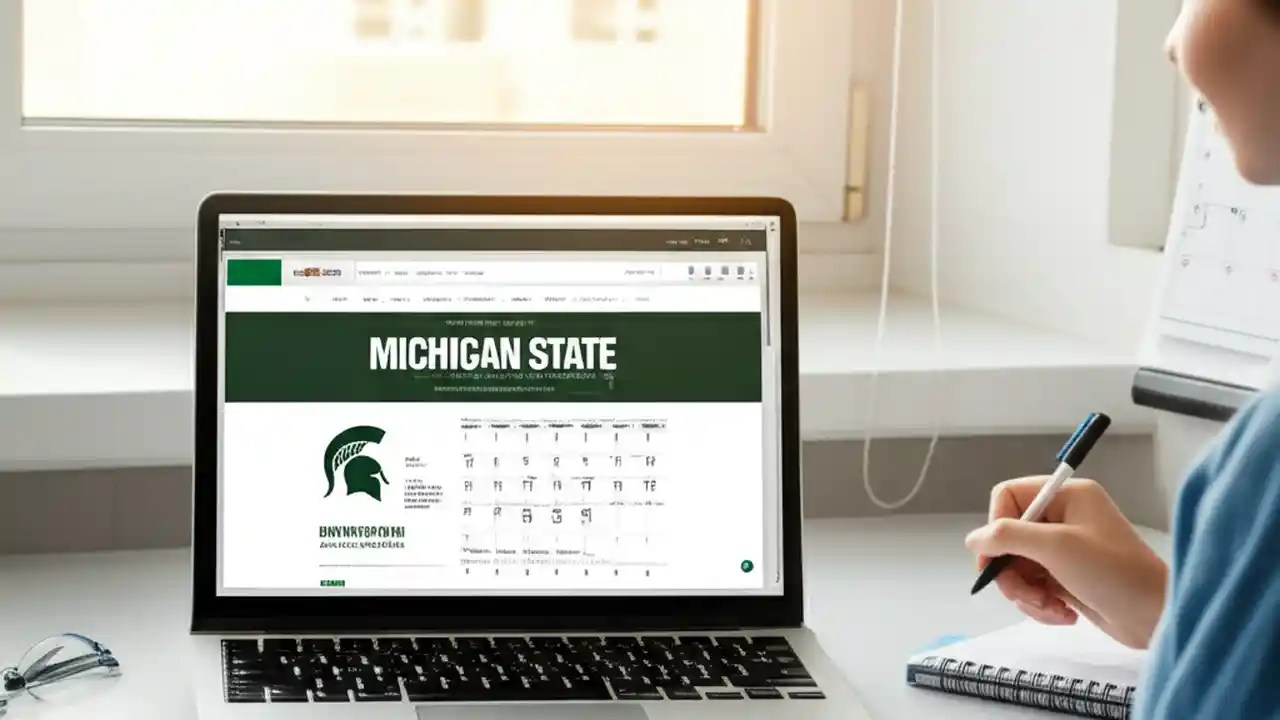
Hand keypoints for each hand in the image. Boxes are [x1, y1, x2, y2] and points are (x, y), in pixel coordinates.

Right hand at [965, 477, 1168, 648]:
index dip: (995, 526)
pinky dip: (1040, 604)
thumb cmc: (1114, 573)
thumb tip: (973, 539)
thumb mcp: (1056, 548)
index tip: (995, 558)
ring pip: (1017, 566)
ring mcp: (1064, 549)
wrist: (1158, 618)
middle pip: (1008, 537)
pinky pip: (1033, 586)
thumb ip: (1008, 537)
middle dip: (1012, 571)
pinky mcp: (1067, 577)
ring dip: (1026, 593)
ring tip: (1049, 608)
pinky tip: (1063, 614)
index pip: (1007, 497)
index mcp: (1066, 496)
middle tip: (1024, 593)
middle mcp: (1063, 517)